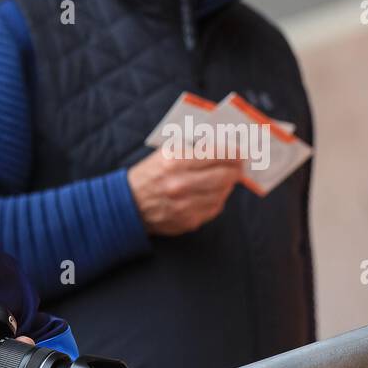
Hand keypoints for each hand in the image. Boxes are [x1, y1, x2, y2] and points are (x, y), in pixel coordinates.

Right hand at [127, 144, 243, 235]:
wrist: (128, 204)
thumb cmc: (150, 174)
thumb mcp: (166, 152)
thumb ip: (195, 148)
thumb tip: (227, 146)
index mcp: (175, 162)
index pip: (219, 154)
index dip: (234, 153)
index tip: (239, 154)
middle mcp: (181, 184)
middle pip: (226, 176)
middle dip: (235, 170)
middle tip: (236, 168)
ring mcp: (185, 206)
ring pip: (223, 193)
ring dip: (225, 186)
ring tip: (219, 181)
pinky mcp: (188, 221)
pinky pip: (214, 209)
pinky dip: (214, 201)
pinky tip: (206, 195)